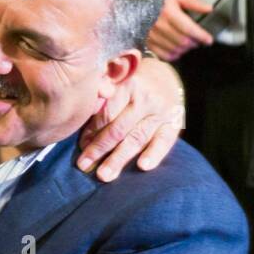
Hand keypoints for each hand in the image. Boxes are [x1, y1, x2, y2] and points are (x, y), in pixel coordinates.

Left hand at [77, 57, 184, 180]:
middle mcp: (145, 99)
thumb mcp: (118, 81)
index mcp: (128, 86)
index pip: (107, 113)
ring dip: (119, 159)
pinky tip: (143, 167)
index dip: (92, 131)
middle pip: (119, 129)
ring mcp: (161, 113)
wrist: (167, 78)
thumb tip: (79, 117)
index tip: (81, 145)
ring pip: (137, 139)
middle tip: (83, 165)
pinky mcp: (174, 125)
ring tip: (104, 175)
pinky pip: (164, 142)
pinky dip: (154, 154)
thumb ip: (101, 96)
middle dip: (99, 149)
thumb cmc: (133, 85)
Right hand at [148, 0, 213, 61]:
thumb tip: (209, 8)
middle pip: (182, 41)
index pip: (188, 28)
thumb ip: (194, 2)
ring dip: (184, 49)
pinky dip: (172, 55)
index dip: (201, 36)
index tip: (208, 40)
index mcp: (168, 12)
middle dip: (193, 43)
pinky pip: (162, 54)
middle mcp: (159, 25)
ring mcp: (151, 35)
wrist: (137, 2)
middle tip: (198, 41)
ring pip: (174, 49)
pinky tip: (177, 51)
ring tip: (188, 45)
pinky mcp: (146, 41)